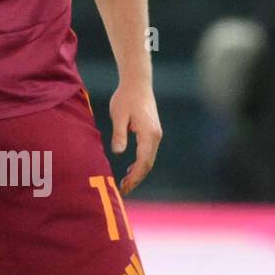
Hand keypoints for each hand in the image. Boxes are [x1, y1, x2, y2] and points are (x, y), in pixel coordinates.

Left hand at [109, 79, 161, 195]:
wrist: (137, 84)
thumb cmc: (125, 98)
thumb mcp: (118, 115)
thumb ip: (119, 133)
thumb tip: (119, 152)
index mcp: (148, 133)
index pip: (144, 161)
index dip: (135, 176)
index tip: (125, 187)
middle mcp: (156, 136)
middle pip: (148, 164)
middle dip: (137, 178)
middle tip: (123, 190)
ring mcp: (156, 134)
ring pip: (149, 159)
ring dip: (139, 172)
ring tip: (125, 183)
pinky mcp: (152, 132)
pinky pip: (148, 153)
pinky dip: (141, 163)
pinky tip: (131, 170)